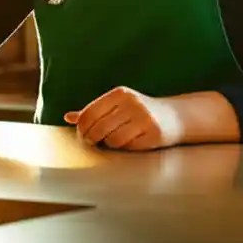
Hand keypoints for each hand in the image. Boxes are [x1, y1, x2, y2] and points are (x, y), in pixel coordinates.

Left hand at [64, 87, 182, 150]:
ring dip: (110, 145)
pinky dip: (125, 148)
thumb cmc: (139, 112)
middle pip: (99, 127)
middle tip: (93, 143)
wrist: (175, 117)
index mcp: (119, 93)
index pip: (90, 113)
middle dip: (92, 139)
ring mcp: (143, 117)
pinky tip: (130, 143)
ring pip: (112, 140)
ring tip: (115, 141)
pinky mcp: (153, 132)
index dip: (82, 128)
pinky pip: (129, 147)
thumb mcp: (116, 106)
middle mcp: (131, 103)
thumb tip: (67, 117)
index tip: (83, 136)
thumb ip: (93, 111)